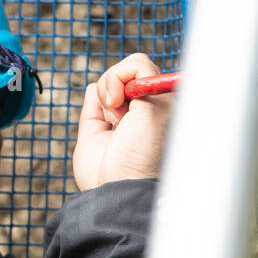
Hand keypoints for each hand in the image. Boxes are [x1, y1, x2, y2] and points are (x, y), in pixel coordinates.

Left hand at [72, 53, 172, 192]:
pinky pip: (136, 64)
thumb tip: (93, 87)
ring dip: (109, 85)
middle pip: (132, 73)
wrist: (117, 194)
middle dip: (108, 90)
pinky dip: (114, 80)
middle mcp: (160, 109)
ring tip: (114, 118)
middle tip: (110, 121)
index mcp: (146, 120)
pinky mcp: (161, 100)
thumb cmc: (105, 177)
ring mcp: (163, 103)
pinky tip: (115, 108)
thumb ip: (95, 112)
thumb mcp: (93, 138)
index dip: (110, 95)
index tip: (107, 122)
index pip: (131, 86)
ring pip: (134, 64)